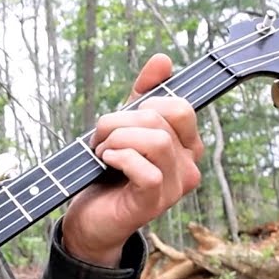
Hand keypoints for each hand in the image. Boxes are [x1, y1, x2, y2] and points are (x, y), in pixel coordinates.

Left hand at [61, 54, 203, 266]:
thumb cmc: (108, 174)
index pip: (179, 106)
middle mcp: (188, 164)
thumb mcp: (124, 128)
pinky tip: (107, 164)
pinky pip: (146, 169)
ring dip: (116, 140)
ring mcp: (175, 185)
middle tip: (101, 140)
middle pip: (162, 119)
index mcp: (185, 144)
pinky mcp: (156, 201)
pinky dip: (120, 159)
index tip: (119, 121)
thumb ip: (142, 96)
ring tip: (103, 153)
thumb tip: (163, 60)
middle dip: (120, 121)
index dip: (143, 105)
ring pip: (156, 141)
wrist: (90, 218)